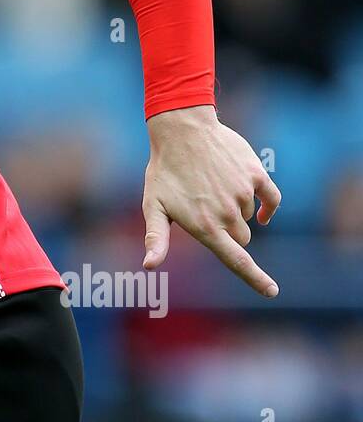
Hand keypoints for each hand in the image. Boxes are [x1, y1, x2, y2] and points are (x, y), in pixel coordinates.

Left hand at [142, 104, 281, 296]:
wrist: (182, 129)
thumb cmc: (163, 171)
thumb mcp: (153, 205)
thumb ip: (156, 237)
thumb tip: (149, 266)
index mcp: (205, 227)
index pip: (236, 261)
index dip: (256, 279)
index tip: (272, 292)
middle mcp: (228, 214)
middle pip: (242, 239)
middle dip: (229, 233)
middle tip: (205, 209)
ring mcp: (244, 194)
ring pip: (250, 217)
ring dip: (236, 210)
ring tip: (212, 188)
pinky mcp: (256, 175)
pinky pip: (272, 198)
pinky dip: (267, 205)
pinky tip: (260, 208)